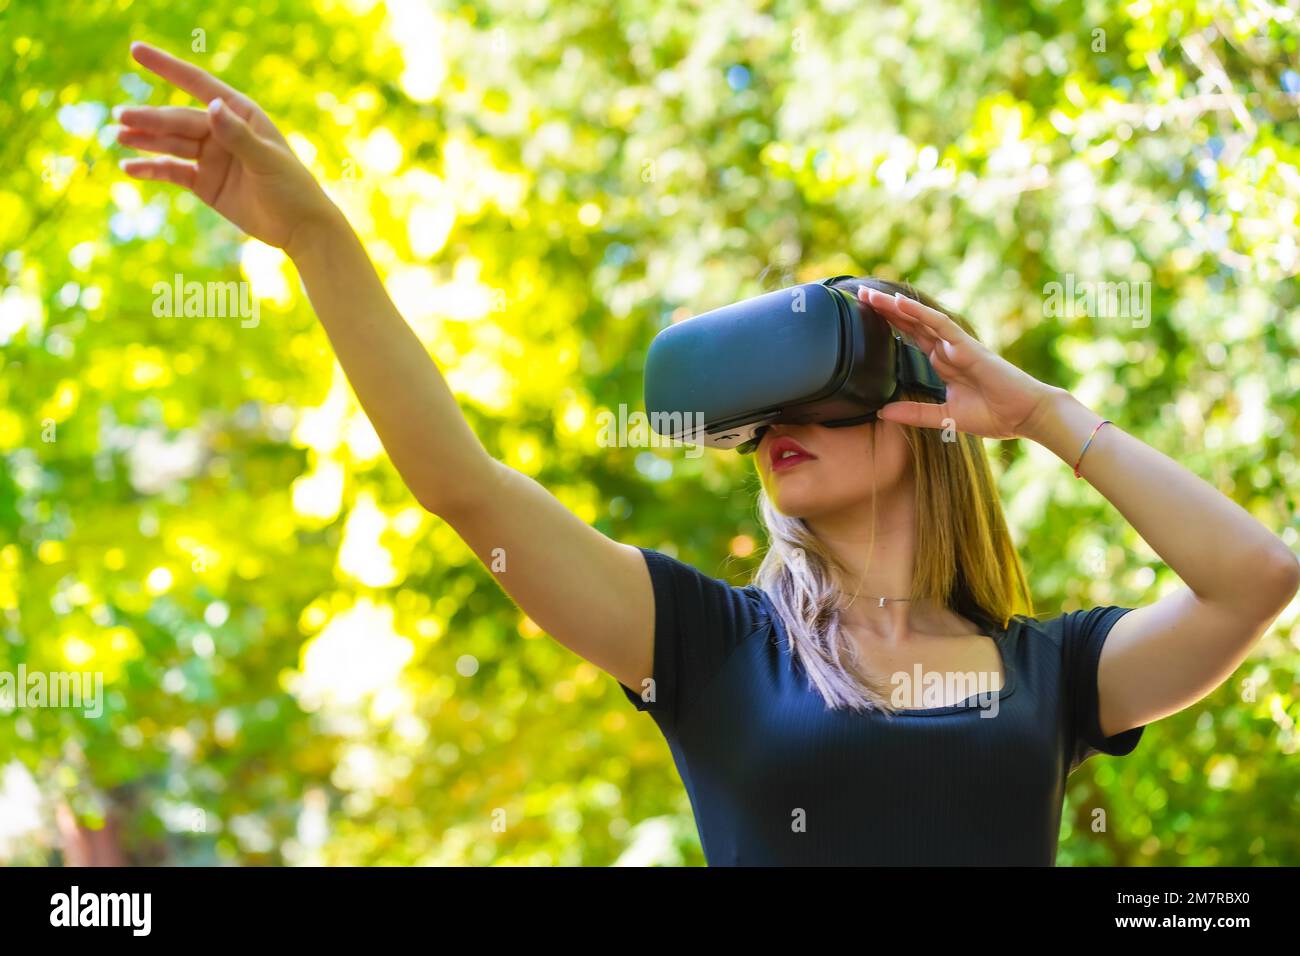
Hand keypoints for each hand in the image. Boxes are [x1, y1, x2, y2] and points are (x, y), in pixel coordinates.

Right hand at [115, 42, 340, 257]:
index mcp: (241, 115)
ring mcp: (212, 157)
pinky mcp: (205, 183)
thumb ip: (238, 135)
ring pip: (171, 144)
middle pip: (179, 120)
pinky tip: (128, 167)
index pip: (198, 84)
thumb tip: (212, 105)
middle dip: (150, 118)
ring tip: (118, 136)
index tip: (136, 51)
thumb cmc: (292, 189)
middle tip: (122, 117)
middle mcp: (222, 132)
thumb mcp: (267, 161)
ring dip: (145, 140)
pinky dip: (151, 169)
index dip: (167, 66)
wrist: (301, 229)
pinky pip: (173, 171)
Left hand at [861, 286, 1054, 440]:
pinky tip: (901, 303)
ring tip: (870, 295)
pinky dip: (920, 313)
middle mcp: (947, 350)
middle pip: (911, 324)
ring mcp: (957, 346)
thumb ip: (914, 413)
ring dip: (895, 306)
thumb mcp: (944, 418)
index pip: (910, 338)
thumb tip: (882, 413)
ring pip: (921, 319)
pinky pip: (940, 325)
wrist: (1025, 416)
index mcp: (943, 363)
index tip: (865, 317)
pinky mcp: (968, 347)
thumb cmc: (993, 415)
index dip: (889, 326)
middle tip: (860, 296)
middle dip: (885, 311)